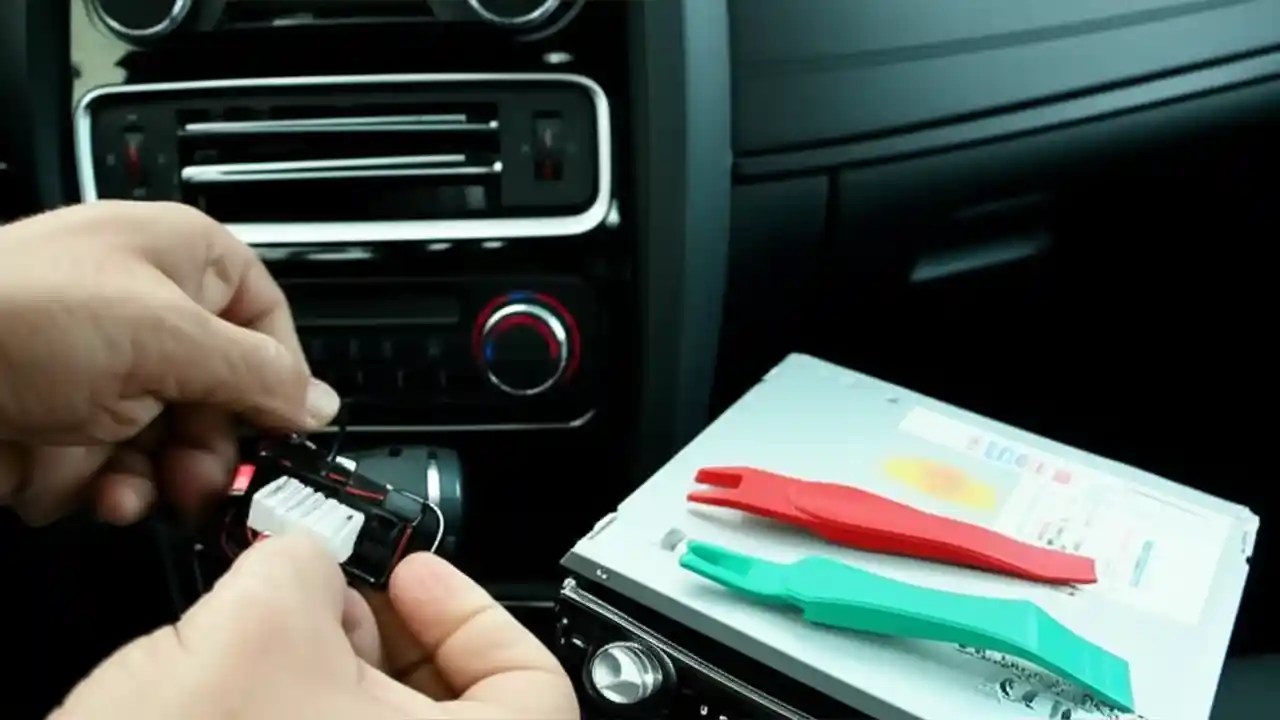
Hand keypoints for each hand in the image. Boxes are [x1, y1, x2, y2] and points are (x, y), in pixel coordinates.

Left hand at [0, 201, 339, 525]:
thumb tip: (319, 402)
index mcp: (181, 260)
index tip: (284, 429)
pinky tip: (92, 491)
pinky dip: (108, 490)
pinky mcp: (60, 421)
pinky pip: (117, 468)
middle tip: (204, 476)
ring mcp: (99, 368)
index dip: (278, 378)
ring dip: (161, 477)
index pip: (265, 320)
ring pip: (172, 441)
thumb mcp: (167, 337)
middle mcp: (144, 311)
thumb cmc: (17, 315)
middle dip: (212, 444)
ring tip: (139, 490)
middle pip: (222, 393)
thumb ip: (258, 373)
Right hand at [51, 532, 579, 719]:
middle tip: (332, 590)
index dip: (475, 612)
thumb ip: (301, 564)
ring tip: (268, 627)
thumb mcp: (254, 630)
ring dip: (329, 669)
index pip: (530, 685)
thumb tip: (304, 556)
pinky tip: (236, 678)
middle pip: (444, 703)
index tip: (415, 573)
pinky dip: (292, 708)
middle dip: (385, 630)